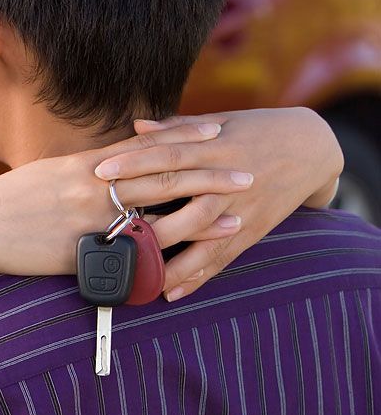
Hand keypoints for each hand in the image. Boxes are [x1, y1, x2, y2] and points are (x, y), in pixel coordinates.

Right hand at [0, 121, 253, 278]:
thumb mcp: (40, 180)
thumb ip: (74, 176)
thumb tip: (98, 172)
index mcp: (81, 164)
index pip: (143, 145)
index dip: (184, 136)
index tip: (219, 129)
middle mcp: (90, 183)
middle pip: (161, 172)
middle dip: (209, 169)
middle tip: (248, 168)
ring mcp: (87, 215)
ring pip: (156, 206)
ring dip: (203, 207)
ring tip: (239, 206)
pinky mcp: (79, 247)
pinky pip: (131, 247)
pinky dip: (168, 247)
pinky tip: (193, 251)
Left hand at [92, 107, 342, 299]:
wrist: (312, 147)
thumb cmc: (257, 129)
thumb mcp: (220, 121)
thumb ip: (176, 129)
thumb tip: (136, 126)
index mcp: (213, 146)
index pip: (167, 153)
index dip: (134, 161)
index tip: (101, 171)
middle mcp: (225, 178)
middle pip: (180, 194)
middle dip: (142, 209)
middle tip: (105, 225)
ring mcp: (239, 207)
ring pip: (201, 233)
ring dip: (167, 256)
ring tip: (133, 274)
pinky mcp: (251, 230)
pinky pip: (222, 257)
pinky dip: (197, 276)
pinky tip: (171, 292)